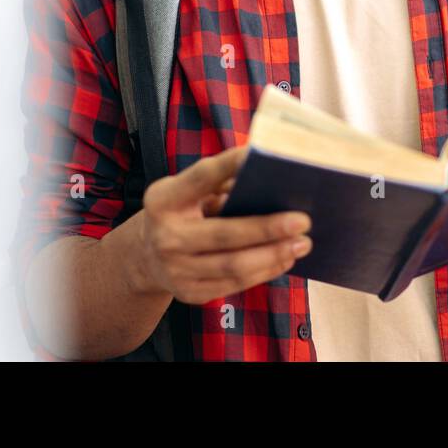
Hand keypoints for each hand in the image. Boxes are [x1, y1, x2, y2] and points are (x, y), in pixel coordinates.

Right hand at [131, 145, 312, 303]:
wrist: (145, 257)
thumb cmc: (180, 212)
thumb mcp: (187, 192)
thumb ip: (218, 182)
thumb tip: (265, 173)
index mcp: (163, 200)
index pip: (201, 178)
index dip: (229, 165)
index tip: (259, 154)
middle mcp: (165, 236)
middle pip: (224, 234)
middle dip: (267, 228)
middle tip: (302, 220)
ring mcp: (175, 269)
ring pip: (234, 266)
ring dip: (273, 255)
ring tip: (302, 243)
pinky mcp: (189, 293)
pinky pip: (234, 284)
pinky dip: (264, 271)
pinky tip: (284, 259)